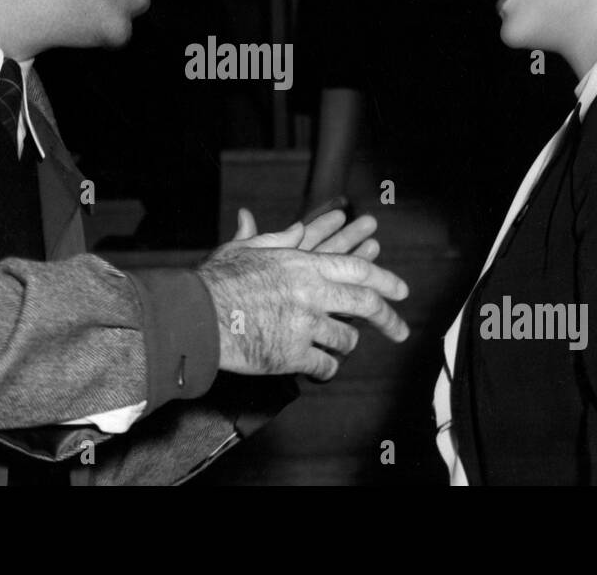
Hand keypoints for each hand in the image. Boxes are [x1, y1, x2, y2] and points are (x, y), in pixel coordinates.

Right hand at [197, 209, 408, 381]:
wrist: (196, 316)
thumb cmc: (217, 281)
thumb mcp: (247, 249)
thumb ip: (277, 239)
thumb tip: (296, 229)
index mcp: (303, 264)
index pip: (358, 269)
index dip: (385, 279)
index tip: (400, 291)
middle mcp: (310, 293)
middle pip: (365, 304)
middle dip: (389, 319)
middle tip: (400, 330)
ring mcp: (304, 325)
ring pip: (346, 339)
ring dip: (345, 344)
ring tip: (339, 347)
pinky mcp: (293, 355)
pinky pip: (325, 366)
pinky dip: (326, 369)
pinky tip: (321, 367)